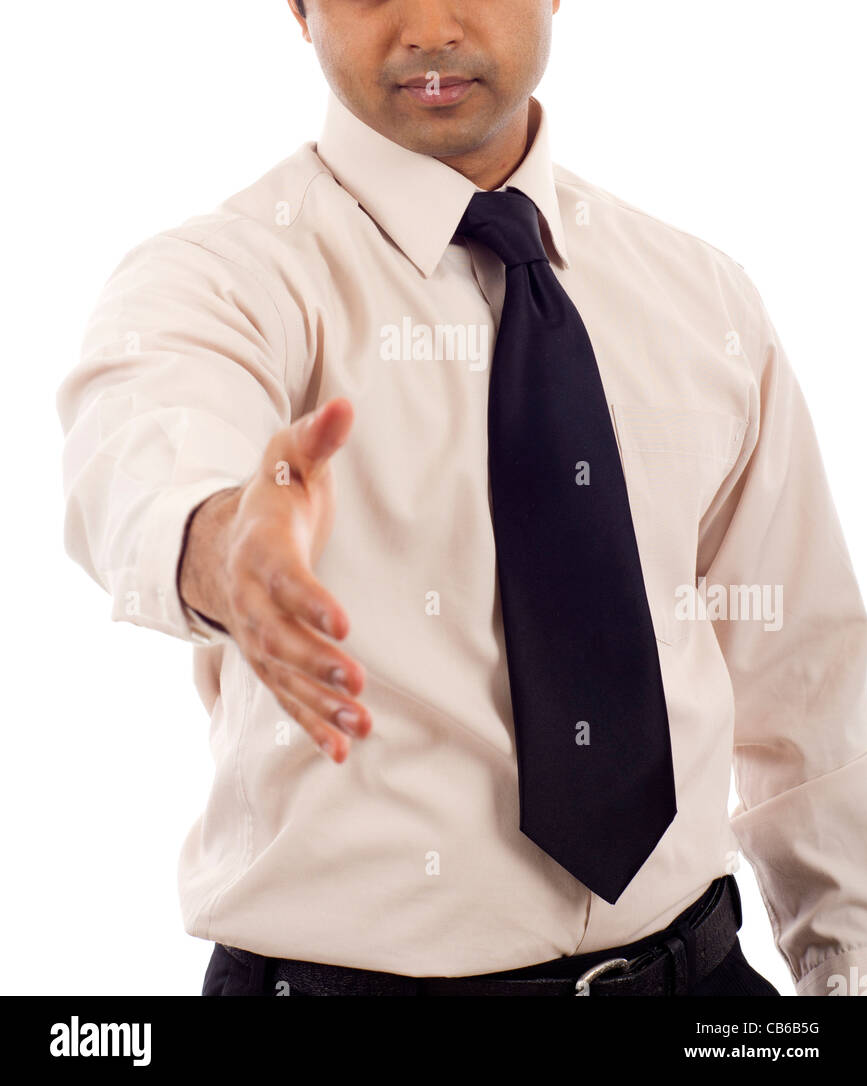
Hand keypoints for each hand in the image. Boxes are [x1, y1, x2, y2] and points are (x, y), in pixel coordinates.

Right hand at [182, 397, 369, 760]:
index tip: (343, 622)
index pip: (283, 579)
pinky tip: (343, 749)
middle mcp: (252, 600)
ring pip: (284, 677)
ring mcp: (256, 636)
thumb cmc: (271, 494)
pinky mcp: (268, 661)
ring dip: (320, 703)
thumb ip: (317, 437)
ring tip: (360, 725)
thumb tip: (345, 404)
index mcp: (261, 548)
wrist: (220, 540)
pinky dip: (312, 724)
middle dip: (316, 662)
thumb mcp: (289, 457)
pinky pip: (286, 698)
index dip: (310, 602)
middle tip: (356, 681)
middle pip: (279, 638)